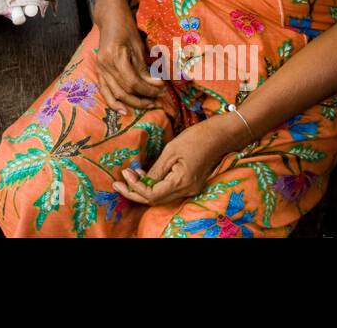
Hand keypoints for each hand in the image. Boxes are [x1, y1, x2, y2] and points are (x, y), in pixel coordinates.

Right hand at [94, 20, 164, 111]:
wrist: (109, 19)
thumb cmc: (126, 28)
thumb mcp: (138, 46)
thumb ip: (144, 68)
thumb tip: (157, 85)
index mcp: (115, 56)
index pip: (133, 82)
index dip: (148, 90)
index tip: (163, 90)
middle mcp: (105, 65)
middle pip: (124, 90)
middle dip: (143, 98)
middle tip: (158, 100)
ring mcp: (99, 68)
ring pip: (115, 93)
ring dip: (132, 102)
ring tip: (148, 104)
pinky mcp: (98, 70)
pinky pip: (104, 90)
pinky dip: (113, 102)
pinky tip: (123, 110)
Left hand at [113, 115, 242, 205]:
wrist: (219, 136)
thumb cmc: (195, 138)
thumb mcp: (171, 151)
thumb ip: (156, 170)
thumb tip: (141, 182)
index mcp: (182, 183)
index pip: (152, 195)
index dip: (135, 188)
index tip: (124, 174)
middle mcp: (187, 190)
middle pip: (155, 200)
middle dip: (135, 192)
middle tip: (117, 183)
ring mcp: (190, 189)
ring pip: (161, 196)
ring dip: (143, 189)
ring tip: (128, 176)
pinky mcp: (190, 184)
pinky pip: (168, 190)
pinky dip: (154, 185)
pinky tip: (143, 175)